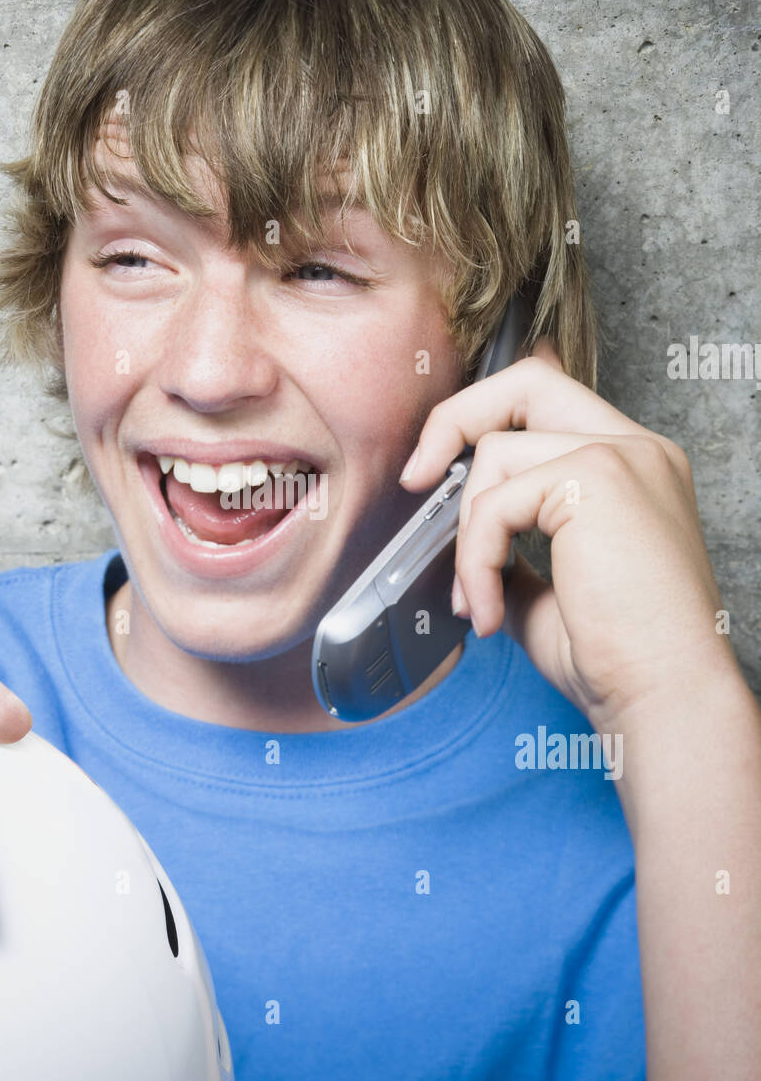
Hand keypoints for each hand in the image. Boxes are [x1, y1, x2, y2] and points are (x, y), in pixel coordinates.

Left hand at [399, 342, 739, 733]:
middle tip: (416, 481)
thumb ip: (511, 550)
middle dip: (456, 420)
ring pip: (497, 453)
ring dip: (466, 535)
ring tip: (477, 601)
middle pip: (527, 381)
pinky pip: (495, 504)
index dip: (484, 420)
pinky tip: (489, 613)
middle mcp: (638, 448)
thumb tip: (458, 539)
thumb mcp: (547, 591)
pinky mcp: (596, 478)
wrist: (663, 700)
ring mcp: (622, 456)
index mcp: (635, 467)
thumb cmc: (618, 661)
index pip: (549, 401)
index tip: (434, 474)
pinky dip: (474, 561)